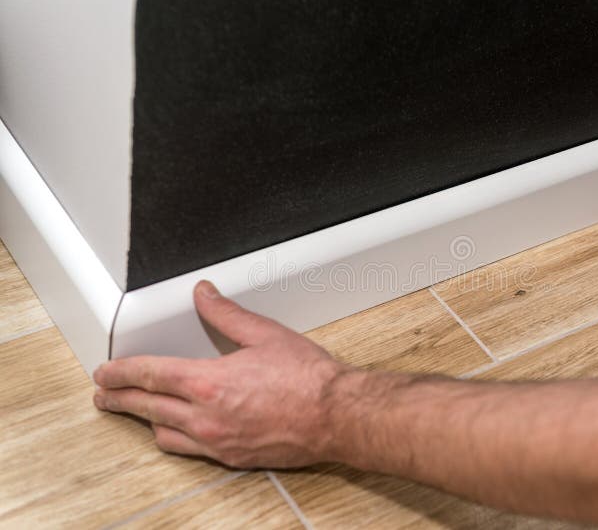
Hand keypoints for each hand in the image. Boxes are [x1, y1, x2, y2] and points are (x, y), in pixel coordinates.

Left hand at [93, 280, 351, 467]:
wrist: (336, 415)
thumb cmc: (308, 378)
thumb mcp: (265, 334)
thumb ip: (226, 314)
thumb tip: (204, 295)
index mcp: (209, 383)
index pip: (149, 375)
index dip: (121, 372)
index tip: (105, 372)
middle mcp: (207, 417)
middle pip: (147, 408)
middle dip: (120, 400)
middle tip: (105, 396)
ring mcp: (218, 441)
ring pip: (164, 435)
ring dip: (146, 422)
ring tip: (139, 413)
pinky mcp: (232, 458)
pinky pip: (190, 452)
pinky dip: (176, 439)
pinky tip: (178, 432)